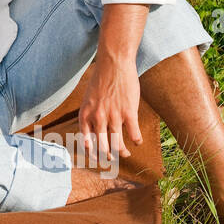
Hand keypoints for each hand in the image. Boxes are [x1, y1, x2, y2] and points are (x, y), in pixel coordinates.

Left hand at [77, 51, 142, 165]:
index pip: (86, 140)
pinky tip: (138, 141)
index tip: (96, 158)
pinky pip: (134, 133)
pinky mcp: (128, 112)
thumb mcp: (89, 97)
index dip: (91, 152)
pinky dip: (136, 140)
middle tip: (111, 159)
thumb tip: (93, 126)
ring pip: (118, 143)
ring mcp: (113, 116)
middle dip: (107, 156)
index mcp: (86, 114)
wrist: (114, 63)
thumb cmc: (101, 78)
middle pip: (102, 146)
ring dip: (122, 152)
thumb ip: (91, 112)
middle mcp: (98, 118)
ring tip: (125, 154)